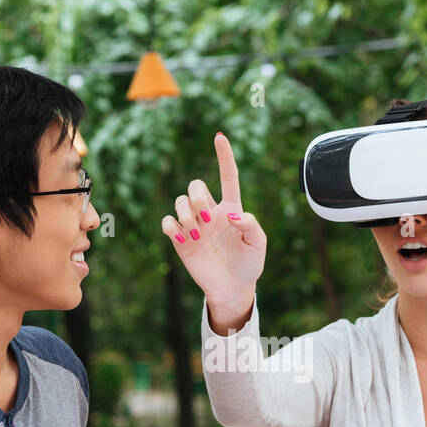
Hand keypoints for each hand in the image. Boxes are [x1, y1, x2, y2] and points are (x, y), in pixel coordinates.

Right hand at [161, 133, 266, 329]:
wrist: (233, 288)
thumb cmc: (249, 264)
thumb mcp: (258, 244)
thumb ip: (251, 225)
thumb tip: (231, 215)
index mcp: (231, 208)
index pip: (227, 177)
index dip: (224, 157)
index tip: (219, 137)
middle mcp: (210, 213)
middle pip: (195, 186)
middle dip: (197, 197)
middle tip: (205, 218)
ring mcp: (194, 225)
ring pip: (180, 201)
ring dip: (185, 213)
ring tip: (195, 233)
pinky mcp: (180, 240)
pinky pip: (167, 222)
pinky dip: (170, 225)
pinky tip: (181, 236)